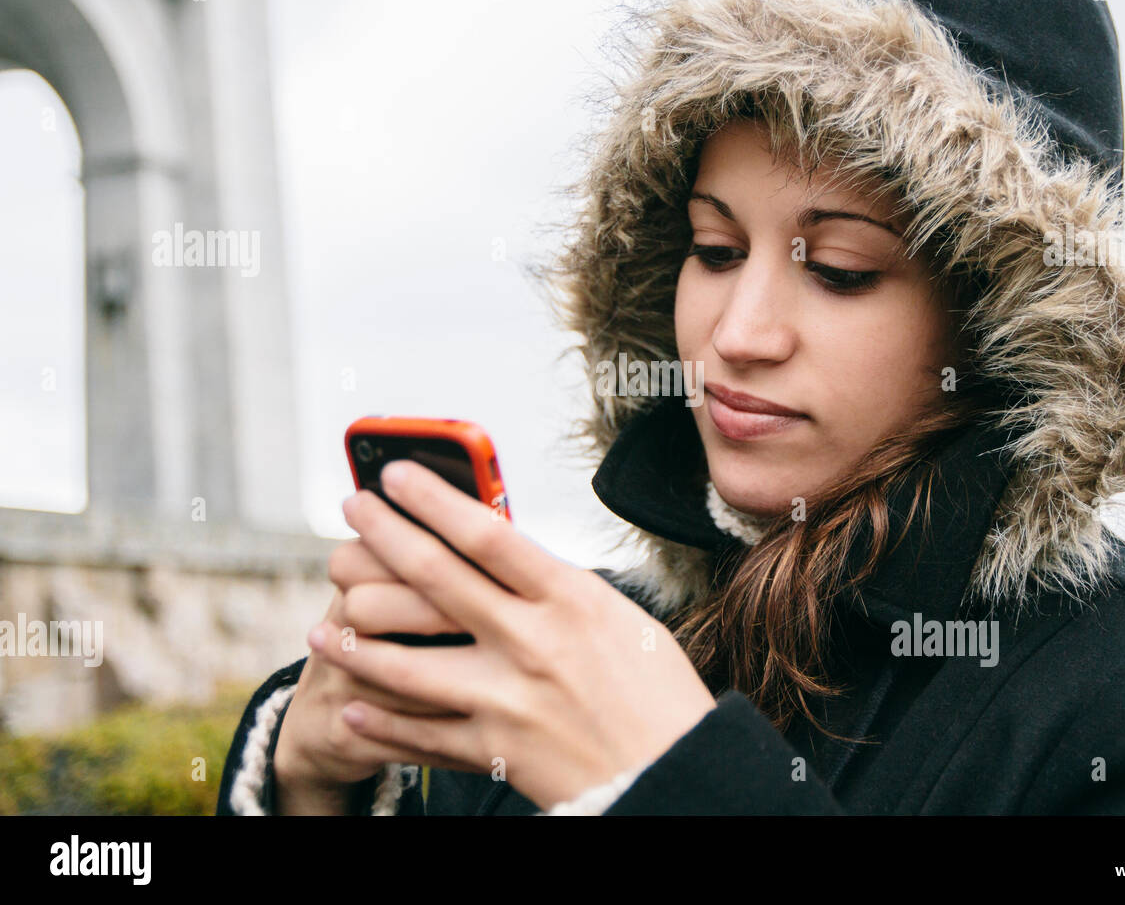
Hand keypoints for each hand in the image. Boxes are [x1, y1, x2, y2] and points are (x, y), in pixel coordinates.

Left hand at [308, 460, 717, 810]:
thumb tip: (508, 561)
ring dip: (358, 640)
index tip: (396, 475)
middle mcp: (533, 642)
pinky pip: (422, 735)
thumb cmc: (660, 694)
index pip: (486, 533)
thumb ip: (560, 592)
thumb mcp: (622, 620)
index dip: (433, 499)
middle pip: (436, 579)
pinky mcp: (497, 751)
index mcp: (570, 600)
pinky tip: (353, 705)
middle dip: (385, 537)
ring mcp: (508, 699)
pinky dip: (382, 722)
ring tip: (322, 625)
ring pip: (408, 665)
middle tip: (350, 512)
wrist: (677, 773)